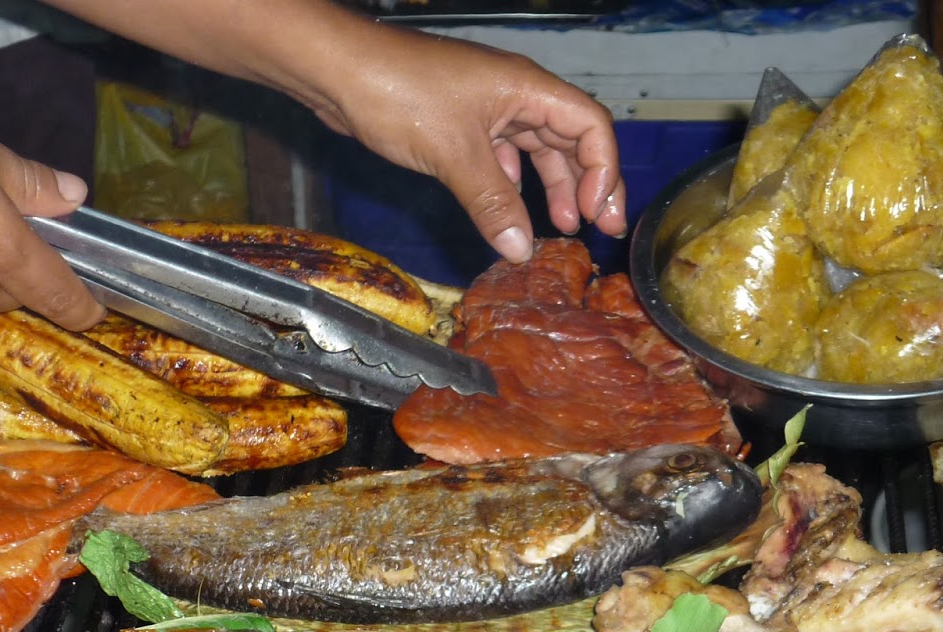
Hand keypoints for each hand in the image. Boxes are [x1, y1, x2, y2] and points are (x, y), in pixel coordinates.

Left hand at [312, 27, 626, 262]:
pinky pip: (502, 159)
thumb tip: (521, 248)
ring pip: (536, 152)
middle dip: (586, 185)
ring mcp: (488, 110)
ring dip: (550, 189)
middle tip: (596, 228)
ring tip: (558, 227)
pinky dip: (511, 188)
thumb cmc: (397, 90)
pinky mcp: (462, 127)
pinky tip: (509, 214)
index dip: (602, 171)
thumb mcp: (453, 155)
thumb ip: (493, 203)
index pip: (590, 126)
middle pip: (570, 140)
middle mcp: (515, 96)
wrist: (339, 72)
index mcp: (527, 89)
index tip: (594, 212)